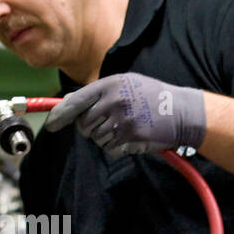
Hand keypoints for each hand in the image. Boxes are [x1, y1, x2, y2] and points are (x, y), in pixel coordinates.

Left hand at [44, 72, 206, 158]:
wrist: (182, 111)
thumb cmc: (152, 97)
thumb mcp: (126, 84)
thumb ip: (99, 93)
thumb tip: (69, 103)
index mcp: (110, 85)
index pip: (76, 101)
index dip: (60, 115)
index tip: (52, 125)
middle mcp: (114, 101)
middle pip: (83, 125)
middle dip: (91, 129)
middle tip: (109, 124)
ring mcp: (122, 120)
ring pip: (96, 139)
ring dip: (106, 138)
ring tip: (126, 127)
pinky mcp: (130, 137)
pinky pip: (110, 149)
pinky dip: (117, 148)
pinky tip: (131, 137)